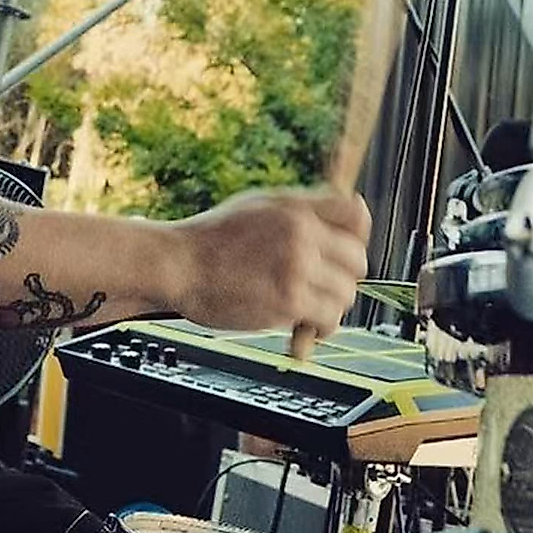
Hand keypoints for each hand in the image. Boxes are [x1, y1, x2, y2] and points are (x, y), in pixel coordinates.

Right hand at [168, 187, 369, 334]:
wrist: (176, 264)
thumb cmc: (209, 239)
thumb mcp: (255, 205)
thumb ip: (299, 209)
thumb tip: (350, 213)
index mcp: (293, 208)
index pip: (355, 214)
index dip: (354, 235)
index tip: (342, 251)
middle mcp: (300, 234)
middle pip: (357, 259)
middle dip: (343, 276)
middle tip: (320, 285)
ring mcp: (296, 268)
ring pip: (346, 293)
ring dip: (330, 304)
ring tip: (306, 306)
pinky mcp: (288, 302)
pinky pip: (328, 319)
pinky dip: (320, 326)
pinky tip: (302, 324)